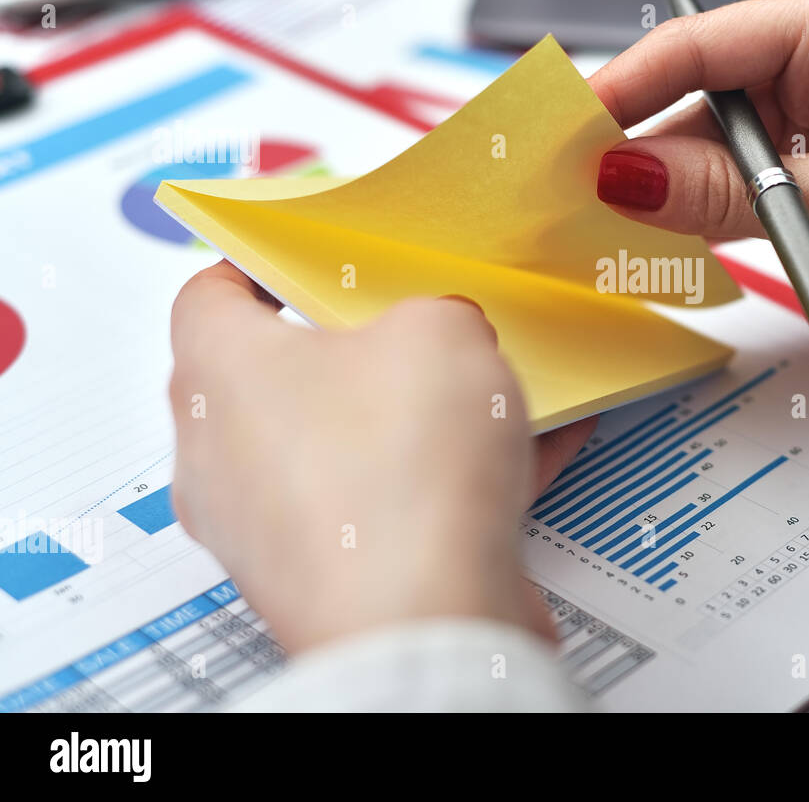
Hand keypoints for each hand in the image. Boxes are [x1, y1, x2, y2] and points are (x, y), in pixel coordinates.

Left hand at [168, 261, 594, 652]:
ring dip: (414, 419)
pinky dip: (448, 481)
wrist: (424, 620)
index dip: (266, 266)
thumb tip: (446, 334)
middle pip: (285, 376)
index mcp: (219, 373)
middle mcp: (224, 456)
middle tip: (418, 326)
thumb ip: (437, 312)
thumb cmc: (397, 485)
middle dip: (362, 349)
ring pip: (345, 448)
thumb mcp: (441, 332)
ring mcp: (272, 528)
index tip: (309, 259)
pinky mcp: (330, 578)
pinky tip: (527, 455)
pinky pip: (391, 508)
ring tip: (490, 393)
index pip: (210, 294)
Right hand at [590, 0, 808, 373]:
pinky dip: (704, 214)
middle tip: (572, 194)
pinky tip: (666, 241)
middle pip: (697, 97)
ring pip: (712, 147)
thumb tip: (622, 174)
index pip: (704, 45)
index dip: (625, 87)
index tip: (564, 131)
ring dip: (673, 190)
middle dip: (641, 146)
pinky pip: (738, 184)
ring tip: (610, 229)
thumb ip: (724, 195)